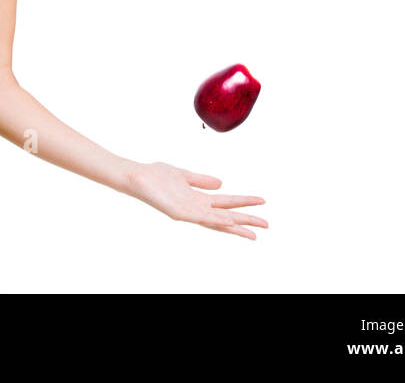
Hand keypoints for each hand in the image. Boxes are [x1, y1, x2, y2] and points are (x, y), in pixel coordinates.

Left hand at [127, 161, 267, 239]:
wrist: (136, 177)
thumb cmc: (156, 176)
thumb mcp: (183, 175)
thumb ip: (201, 180)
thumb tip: (221, 183)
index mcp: (197, 199)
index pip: (225, 204)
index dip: (243, 204)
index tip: (262, 203)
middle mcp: (195, 208)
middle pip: (226, 216)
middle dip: (246, 220)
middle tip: (267, 225)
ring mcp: (188, 212)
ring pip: (217, 220)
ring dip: (236, 224)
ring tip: (254, 229)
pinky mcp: (179, 213)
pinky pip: (201, 218)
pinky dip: (216, 220)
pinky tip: (229, 221)